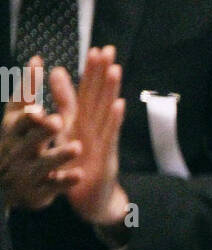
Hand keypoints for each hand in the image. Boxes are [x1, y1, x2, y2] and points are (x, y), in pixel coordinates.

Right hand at [0, 58, 82, 210]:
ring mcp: (27, 173)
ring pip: (44, 164)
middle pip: (30, 141)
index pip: (18, 121)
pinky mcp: (39, 191)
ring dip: (59, 155)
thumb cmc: (15, 142)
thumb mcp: (15, 118)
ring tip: (77, 147)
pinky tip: (79, 174)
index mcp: (13, 132)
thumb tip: (36, 59)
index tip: (38, 107)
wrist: (4, 185)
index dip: (27, 115)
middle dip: (42, 132)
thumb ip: (26, 91)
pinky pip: (53, 186)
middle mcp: (18, 152)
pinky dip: (65, 181)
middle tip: (57, 121)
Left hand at [50, 46, 127, 225]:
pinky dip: (114, 122)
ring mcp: (102, 142)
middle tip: (107, 50)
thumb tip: (55, 74)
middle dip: (102, 73)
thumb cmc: (77, 166)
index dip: (90, 72)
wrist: (91, 200)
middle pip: (98, 97)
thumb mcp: (64, 134)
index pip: (85, 93)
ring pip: (106, 113)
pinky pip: (109, 137)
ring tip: (115, 70)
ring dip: (111, 92)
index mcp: (81, 123)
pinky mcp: (106, 158)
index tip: (95, 50)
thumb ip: (62, 105)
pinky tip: (119, 106)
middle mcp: (93, 129)